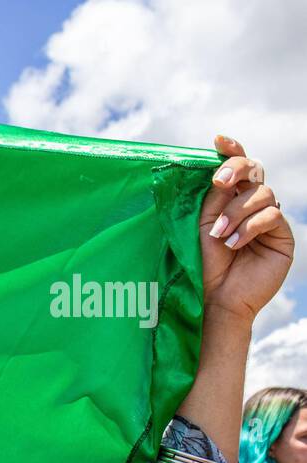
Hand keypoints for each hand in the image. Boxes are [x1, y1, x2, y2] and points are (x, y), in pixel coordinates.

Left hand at [201, 134, 293, 323]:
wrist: (217, 297)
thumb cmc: (206, 263)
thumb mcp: (204, 225)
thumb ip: (214, 198)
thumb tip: (222, 170)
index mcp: (232, 199)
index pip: (237, 168)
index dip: (232, 151)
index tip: (218, 140)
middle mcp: (254, 204)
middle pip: (255, 170)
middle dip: (236, 170)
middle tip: (219, 183)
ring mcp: (270, 218)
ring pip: (262, 194)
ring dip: (236, 212)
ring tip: (220, 235)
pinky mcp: (283, 235)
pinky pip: (271, 216)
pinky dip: (250, 227)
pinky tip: (235, 244)